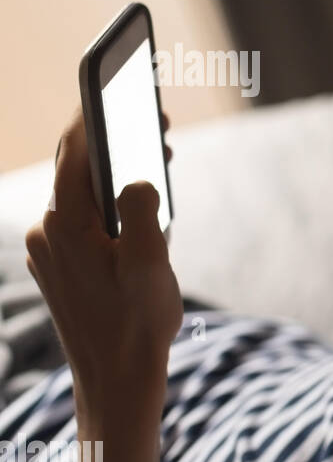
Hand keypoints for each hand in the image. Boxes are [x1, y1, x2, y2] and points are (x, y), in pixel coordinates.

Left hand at [24, 109, 180, 434]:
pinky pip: (82, 217)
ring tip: (155, 158)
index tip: (113, 80)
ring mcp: (50, 250)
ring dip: (114, 173)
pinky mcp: (61, 264)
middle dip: (114, 139)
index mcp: (66, 226)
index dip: (94, 111)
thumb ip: (144, 212)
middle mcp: (48, 232)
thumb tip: (140, 178)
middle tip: (156, 121)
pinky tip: (139, 205)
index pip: (75, 151)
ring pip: (80, 193)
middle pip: (76, 169)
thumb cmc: (137, 327)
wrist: (114, 381)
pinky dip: (108, 201)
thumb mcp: (152, 266)